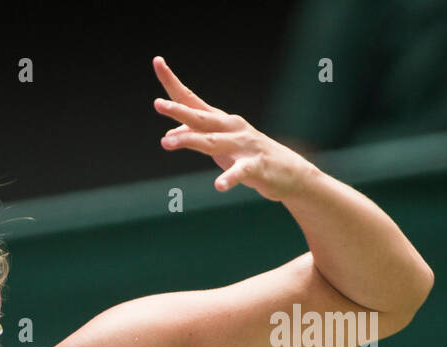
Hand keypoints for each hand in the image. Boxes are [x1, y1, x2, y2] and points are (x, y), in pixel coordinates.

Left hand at [152, 55, 314, 201]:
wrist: (289, 172)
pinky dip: (230, 177)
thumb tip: (169, 133)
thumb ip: (195, 136)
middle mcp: (230, 127)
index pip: (191, 100)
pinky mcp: (256, 166)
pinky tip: (219, 186)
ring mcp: (243, 145)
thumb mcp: (219, 147)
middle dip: (178, 110)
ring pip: (212, 141)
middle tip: (157, 104)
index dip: (173, 83)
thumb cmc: (248, 157)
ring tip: (166, 142)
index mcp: (219, 121)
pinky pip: (241, 172)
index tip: (157, 61)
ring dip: (189, 141)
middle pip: (199, 118)